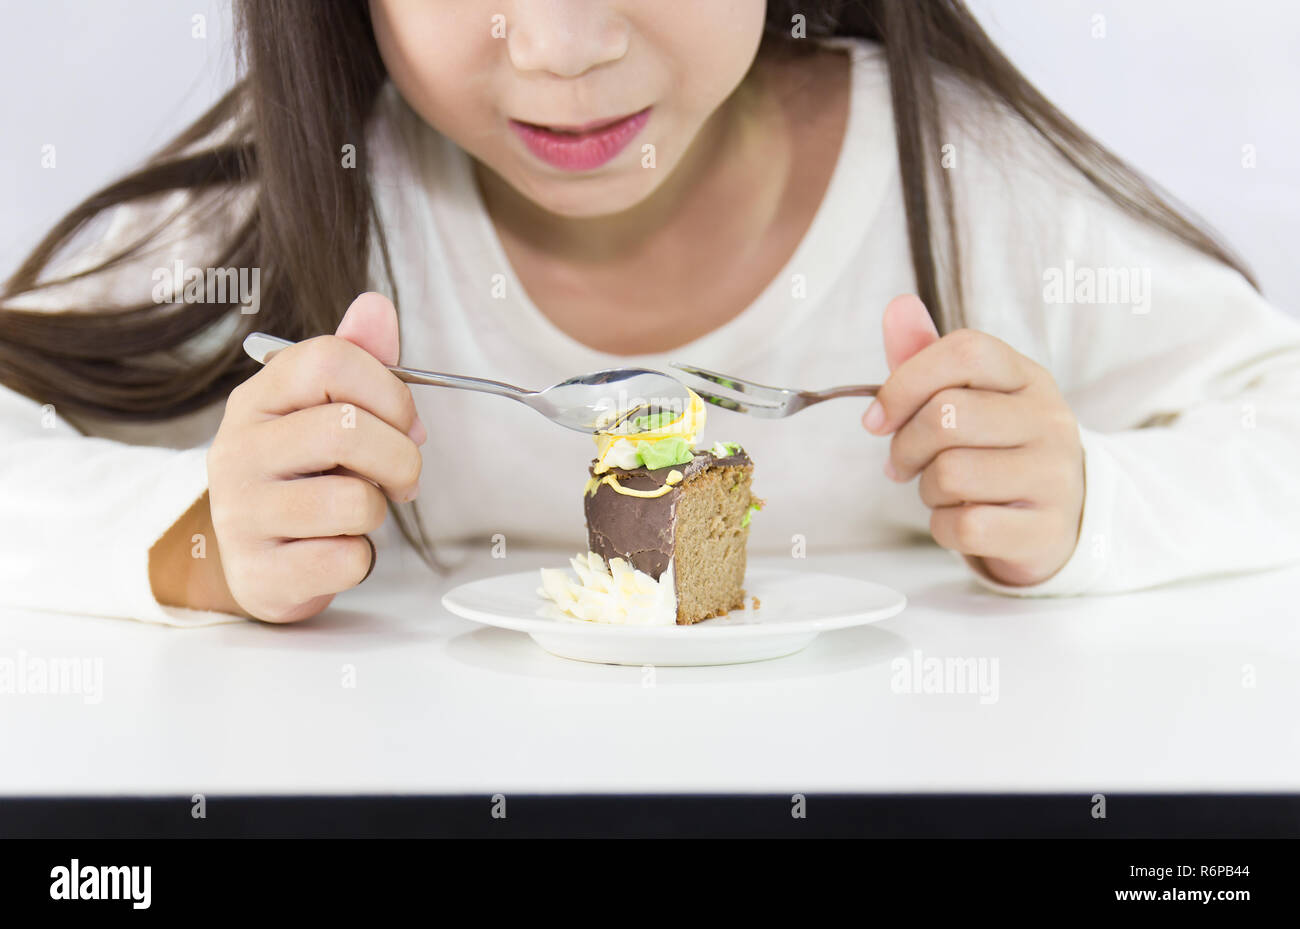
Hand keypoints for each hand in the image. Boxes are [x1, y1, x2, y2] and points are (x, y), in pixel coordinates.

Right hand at [205, 292, 425, 621]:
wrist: (258, 561)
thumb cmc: (305, 476)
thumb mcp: (323, 412)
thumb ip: (357, 360)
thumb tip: (377, 305)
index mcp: (258, 398)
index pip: (329, 360)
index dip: (389, 391)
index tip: (406, 423)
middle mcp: (237, 450)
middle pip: (346, 429)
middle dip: (399, 457)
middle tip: (401, 477)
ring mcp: (241, 514)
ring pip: (353, 501)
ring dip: (377, 511)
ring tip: (356, 512)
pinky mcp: (260, 573)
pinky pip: (344, 559)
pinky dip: (358, 559)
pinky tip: (333, 549)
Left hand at [863, 294, 1083, 586]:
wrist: (1064, 517)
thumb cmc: (998, 450)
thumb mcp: (972, 398)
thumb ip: (928, 357)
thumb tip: (897, 306)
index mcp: (1027, 377)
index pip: (965, 351)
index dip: (905, 381)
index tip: (876, 419)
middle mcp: (1049, 419)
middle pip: (947, 415)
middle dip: (905, 446)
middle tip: (903, 463)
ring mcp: (1053, 475)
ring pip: (951, 474)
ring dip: (927, 490)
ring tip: (944, 490)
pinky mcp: (1046, 529)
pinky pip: (965, 526)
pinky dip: (944, 528)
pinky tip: (960, 519)